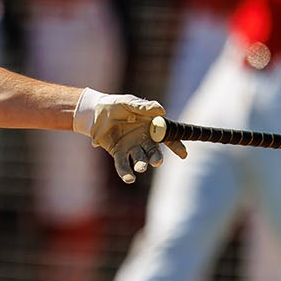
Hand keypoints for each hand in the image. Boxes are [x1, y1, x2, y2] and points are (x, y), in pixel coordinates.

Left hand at [72, 88, 187, 182]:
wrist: (97, 111)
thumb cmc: (117, 104)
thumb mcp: (130, 102)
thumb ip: (144, 107)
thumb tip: (161, 110)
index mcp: (152, 127)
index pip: (168, 138)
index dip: (177, 146)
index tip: (183, 154)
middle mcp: (144, 140)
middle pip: (153, 151)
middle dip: (156, 157)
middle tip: (157, 162)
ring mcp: (131, 147)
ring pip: (139, 159)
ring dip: (141, 164)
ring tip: (141, 168)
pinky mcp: (118, 152)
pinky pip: (122, 164)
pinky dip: (125, 171)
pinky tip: (129, 179)